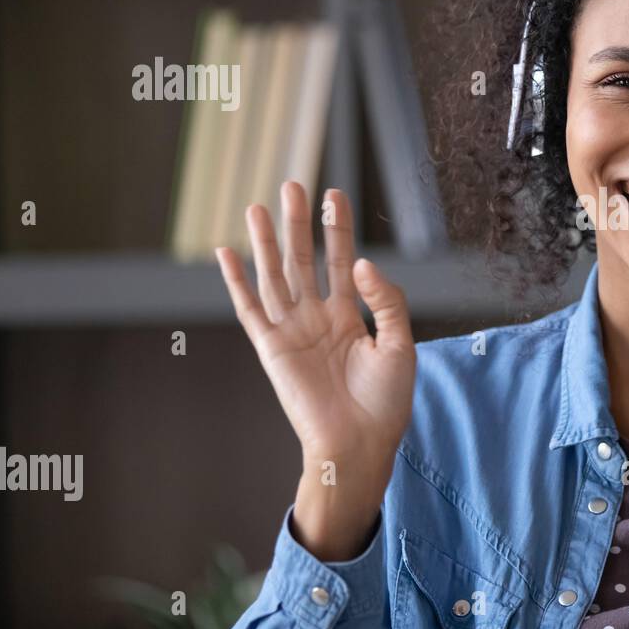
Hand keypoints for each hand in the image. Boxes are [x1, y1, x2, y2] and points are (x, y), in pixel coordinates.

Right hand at [215, 182, 414, 558]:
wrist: (358, 443)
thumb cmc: (385, 403)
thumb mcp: (400, 345)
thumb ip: (385, 301)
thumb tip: (359, 262)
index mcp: (350, 317)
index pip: (341, 260)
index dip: (337, 228)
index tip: (334, 194)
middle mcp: (318, 318)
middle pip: (304, 259)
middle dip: (299, 223)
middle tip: (293, 184)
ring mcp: (292, 331)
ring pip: (275, 276)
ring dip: (266, 242)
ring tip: (257, 206)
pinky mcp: (270, 348)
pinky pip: (250, 308)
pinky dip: (236, 281)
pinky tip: (228, 252)